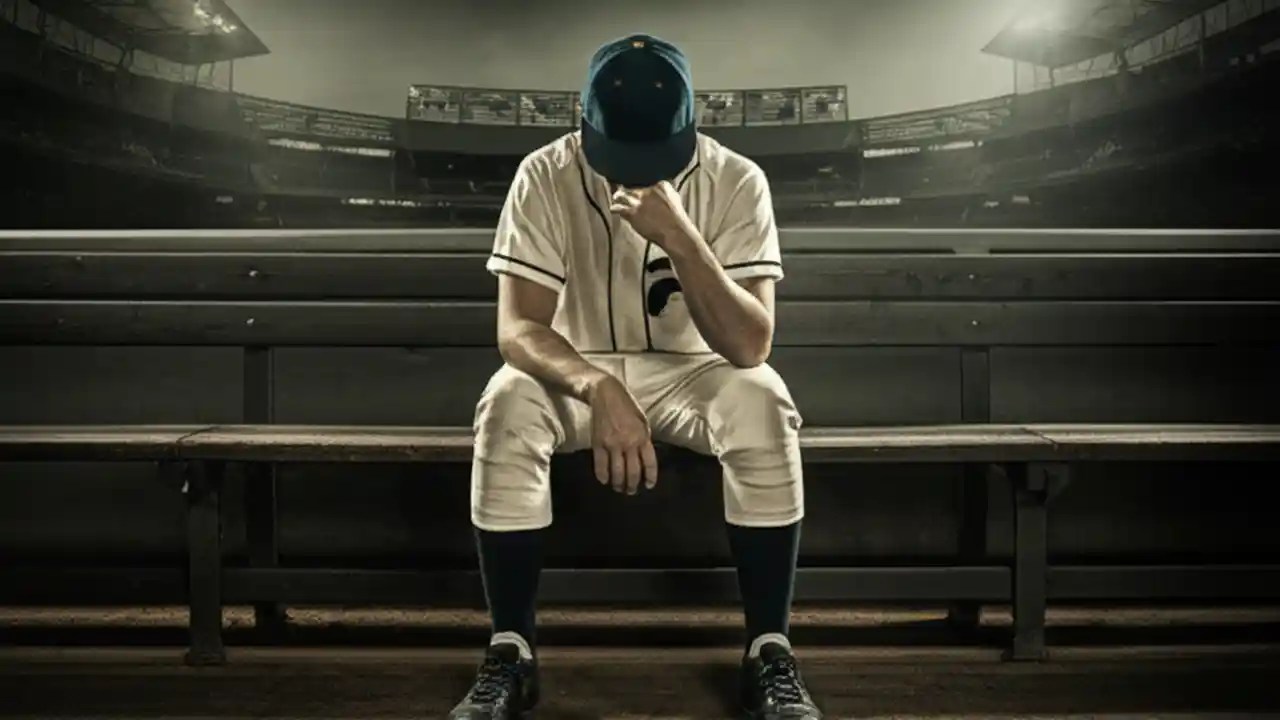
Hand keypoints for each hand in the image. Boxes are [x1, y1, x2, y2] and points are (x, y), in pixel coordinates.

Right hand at [586, 374, 658, 494]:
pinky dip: (603, 476)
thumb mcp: (642, 422)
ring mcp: (612, 445)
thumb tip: (644, 458)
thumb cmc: (627, 406)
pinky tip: (605, 481)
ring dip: (619, 485)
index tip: (648, 485)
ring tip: (619, 488)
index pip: (649, 464)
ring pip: (617, 473)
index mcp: (643, 437)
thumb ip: (644, 440)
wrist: (606, 394)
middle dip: (633, 485)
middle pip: (633, 473)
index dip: (650, 478)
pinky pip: (600, 466)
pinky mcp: (598, 444)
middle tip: (631, 491)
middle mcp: (629, 443)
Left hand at [609, 181, 693, 250]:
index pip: (641, 177)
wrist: (675, 232)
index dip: (633, 180)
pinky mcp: (632, 212)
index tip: (630, 182)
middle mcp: (647, 190)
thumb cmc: (676, 219)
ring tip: (616, 199)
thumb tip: (658, 188)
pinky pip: (617, 207)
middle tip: (618, 188)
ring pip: (621, 194)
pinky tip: (614, 210)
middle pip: (629, 184)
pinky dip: (614, 208)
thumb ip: (664, 190)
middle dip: (623, 187)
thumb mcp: (673, 198)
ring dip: (617, 197)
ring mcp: (639, 201)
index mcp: (659, 184)